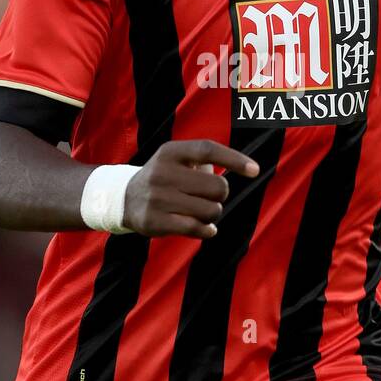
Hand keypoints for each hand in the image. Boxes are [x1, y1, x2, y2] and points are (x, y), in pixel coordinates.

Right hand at [122, 140, 258, 239]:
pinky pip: (196, 228)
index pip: (207, 150)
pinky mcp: (155, 221)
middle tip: (211, 198)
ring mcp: (158, 198)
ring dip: (213, 214)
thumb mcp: (177, 160)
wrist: (125, 199)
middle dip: (221, 195)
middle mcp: (163, 172)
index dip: (234, 159)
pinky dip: (207, 230)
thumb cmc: (165, 178)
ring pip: (210, 211)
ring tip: (202, 212)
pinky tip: (206, 229)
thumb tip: (240, 169)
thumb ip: (206, 163)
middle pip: (217, 187)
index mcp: (170, 152)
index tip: (255, 170)